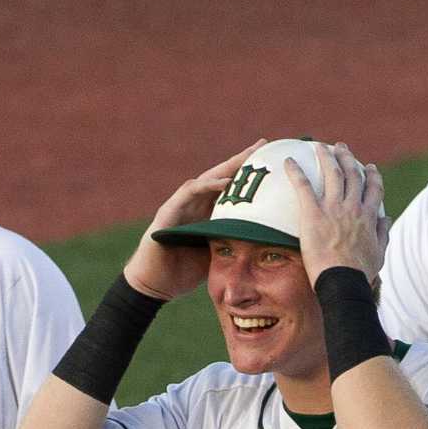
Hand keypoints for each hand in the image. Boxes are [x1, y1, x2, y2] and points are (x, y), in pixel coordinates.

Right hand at [122, 142, 265, 299]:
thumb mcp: (218, 254)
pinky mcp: (169, 211)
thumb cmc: (184, 271)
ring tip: (247, 156)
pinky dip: (207, 185)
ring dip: (227, 167)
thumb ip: (236, 242)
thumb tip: (267, 240)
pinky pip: (190, 192)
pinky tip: (224, 181)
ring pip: (207, 178)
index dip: (249, 174)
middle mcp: (195, 204)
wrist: (155, 284)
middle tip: (263, 144)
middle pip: (221, 175)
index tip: (272, 161)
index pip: (231, 188)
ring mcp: (181, 205)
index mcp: (208, 212)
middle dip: (242, 160)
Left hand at [284, 142, 386, 283]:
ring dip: (326, 156)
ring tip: (320, 146)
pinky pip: (303, 186)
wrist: (344, 281)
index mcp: (369, 216)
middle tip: (341, 148)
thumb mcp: (379, 253)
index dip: (372, 176)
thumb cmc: (361, 273)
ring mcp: (333, 208)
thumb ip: (384, 233)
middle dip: (347, 158)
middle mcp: (353, 207)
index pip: (374, 189)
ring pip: (332, 173)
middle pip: (352, 174)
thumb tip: (388, 219)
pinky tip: (288, 161)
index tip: (370, 167)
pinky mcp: (313, 214)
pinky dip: (295, 171)